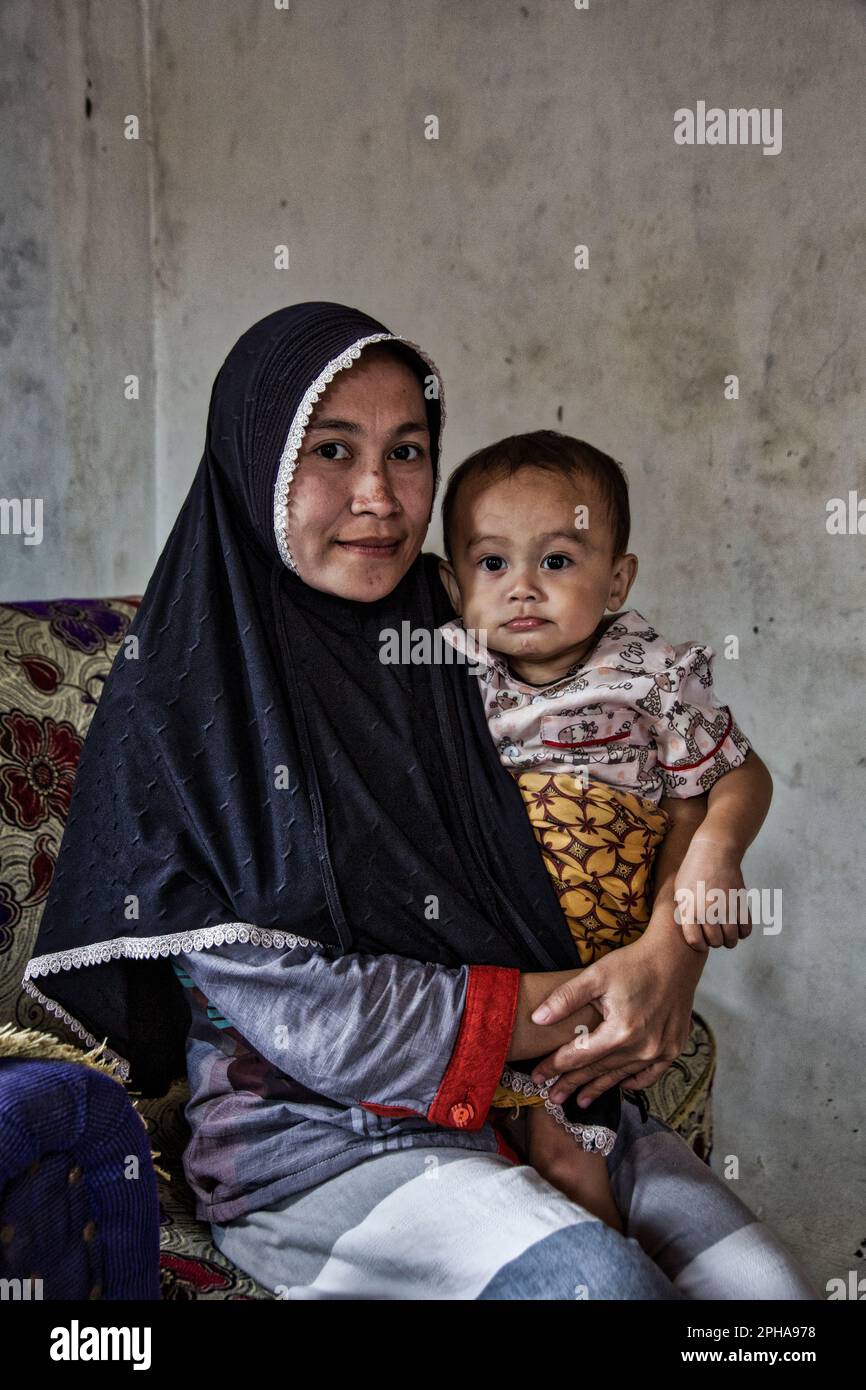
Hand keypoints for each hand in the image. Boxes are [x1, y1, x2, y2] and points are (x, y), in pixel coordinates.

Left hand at [527, 929, 699, 1107]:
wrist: (675, 956)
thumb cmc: (634, 963)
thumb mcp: (595, 975)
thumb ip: (565, 998)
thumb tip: (537, 1018)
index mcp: (620, 1031)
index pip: (579, 1056)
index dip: (555, 1067)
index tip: (537, 1077)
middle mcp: (642, 1047)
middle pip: (598, 1071)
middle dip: (572, 1084)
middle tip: (552, 1097)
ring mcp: (660, 1051)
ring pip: (621, 1076)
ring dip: (599, 1088)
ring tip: (580, 1101)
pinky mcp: (673, 1048)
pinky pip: (650, 1075)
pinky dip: (634, 1081)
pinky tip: (621, 1085)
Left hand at [674, 833, 752, 949]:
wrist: (714, 851)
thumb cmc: (693, 871)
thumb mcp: (680, 891)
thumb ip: (684, 912)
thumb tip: (687, 932)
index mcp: (690, 908)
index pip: (695, 941)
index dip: (699, 946)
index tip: (702, 943)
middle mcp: (708, 910)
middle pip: (715, 941)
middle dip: (715, 942)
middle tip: (715, 937)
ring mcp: (726, 907)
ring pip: (732, 938)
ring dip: (730, 940)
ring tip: (727, 935)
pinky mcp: (740, 902)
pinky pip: (746, 928)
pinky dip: (743, 933)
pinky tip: (738, 927)